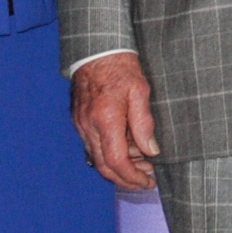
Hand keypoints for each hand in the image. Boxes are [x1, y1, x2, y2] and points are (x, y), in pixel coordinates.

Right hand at [73, 51, 160, 189]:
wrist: (96, 50)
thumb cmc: (120, 67)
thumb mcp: (140, 90)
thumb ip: (144, 123)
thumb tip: (151, 150)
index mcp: (105, 119)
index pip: (117, 161)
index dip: (132, 177)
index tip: (148, 182)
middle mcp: (89, 127)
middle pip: (105, 167)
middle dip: (126, 179)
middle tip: (147, 179)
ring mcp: (81, 125)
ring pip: (98, 159)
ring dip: (119, 168)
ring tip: (143, 165)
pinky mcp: (80, 122)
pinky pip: (93, 147)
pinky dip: (110, 155)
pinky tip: (127, 150)